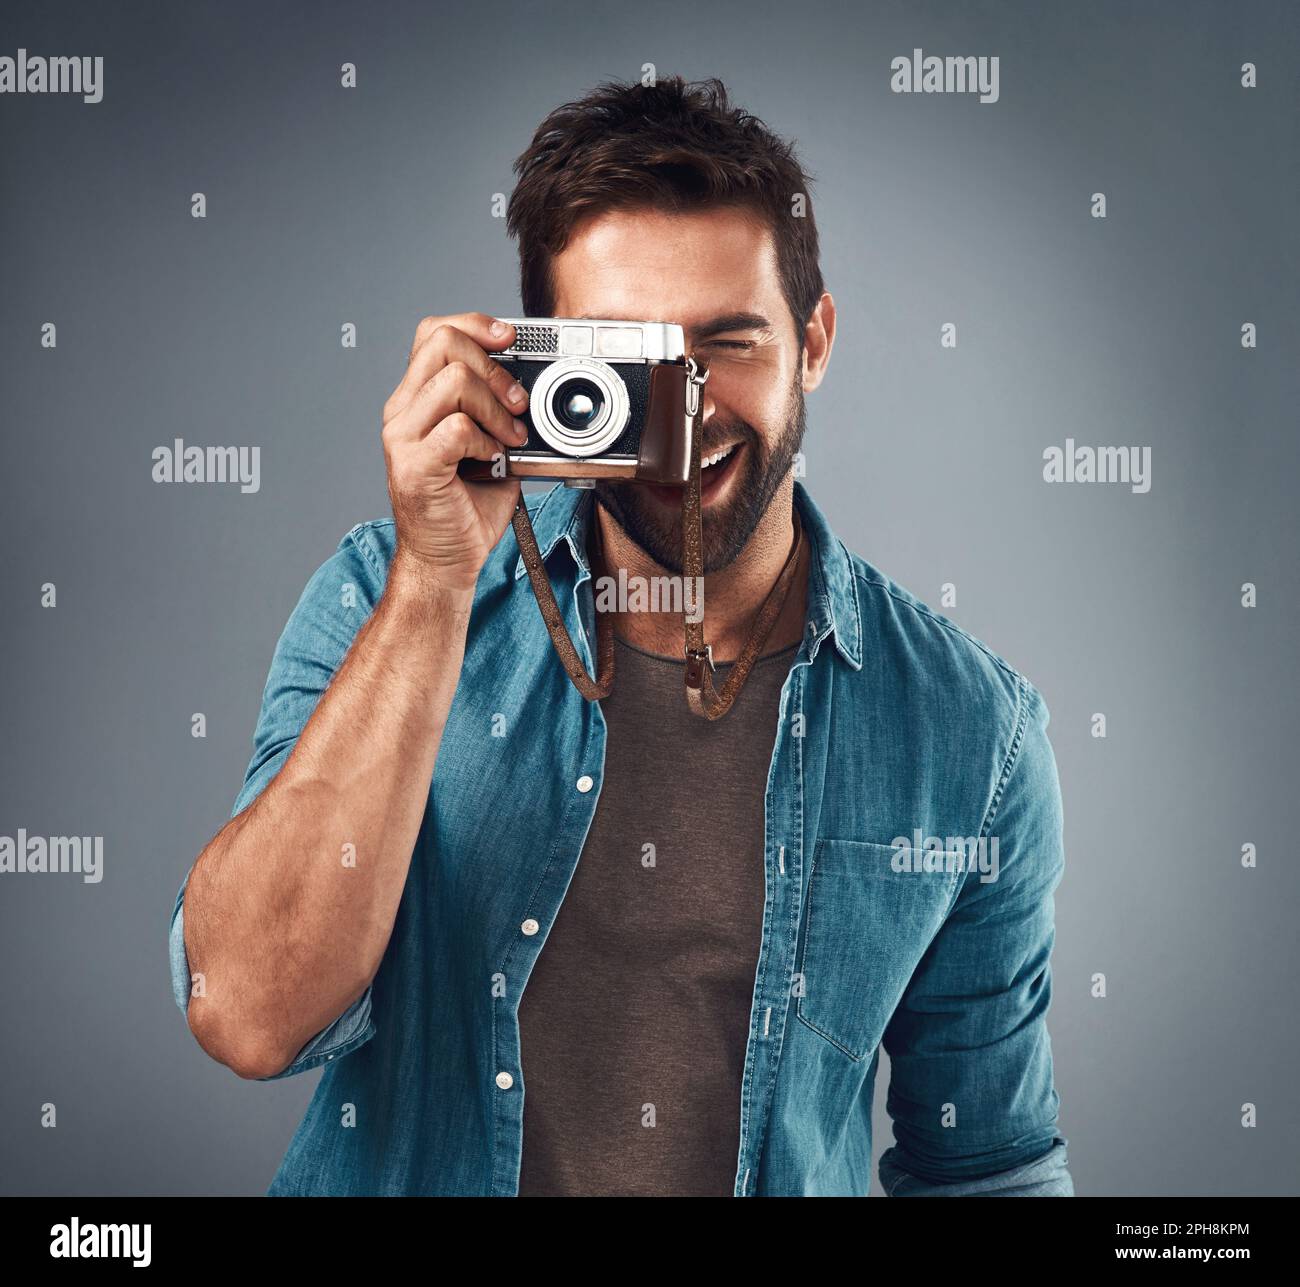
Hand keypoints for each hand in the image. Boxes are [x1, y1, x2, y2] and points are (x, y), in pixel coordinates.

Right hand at [381, 312, 528, 594]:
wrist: (447, 559)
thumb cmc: (467, 506)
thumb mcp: (490, 445)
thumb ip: (499, 411)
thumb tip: (535, 385)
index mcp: (417, 400)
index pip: (435, 332)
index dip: (476, 324)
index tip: (511, 339)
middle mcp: (403, 412)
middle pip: (444, 343)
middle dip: (495, 366)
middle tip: (518, 403)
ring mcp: (403, 438)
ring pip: (454, 381)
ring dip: (496, 406)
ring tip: (510, 437)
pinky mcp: (415, 466)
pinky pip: (457, 428)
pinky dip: (486, 440)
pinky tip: (493, 461)